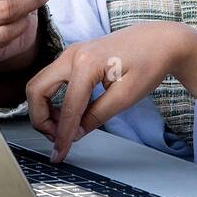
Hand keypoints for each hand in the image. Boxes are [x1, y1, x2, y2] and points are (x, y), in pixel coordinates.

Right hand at [24, 23, 191, 161]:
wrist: (159, 40)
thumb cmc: (149, 63)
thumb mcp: (126, 96)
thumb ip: (97, 116)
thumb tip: (75, 134)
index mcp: (86, 63)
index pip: (67, 108)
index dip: (62, 135)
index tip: (59, 155)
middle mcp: (72, 54)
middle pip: (36, 90)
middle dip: (41, 119)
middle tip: (58, 139)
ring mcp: (71, 53)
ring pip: (40, 84)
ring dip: (45, 109)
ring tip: (66, 128)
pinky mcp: (74, 56)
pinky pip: (51, 80)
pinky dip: (53, 100)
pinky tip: (71, 114)